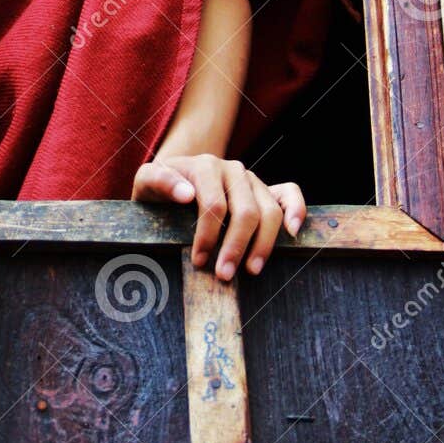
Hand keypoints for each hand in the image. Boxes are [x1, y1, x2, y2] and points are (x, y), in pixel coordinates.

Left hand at [131, 152, 304, 278]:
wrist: (173, 181)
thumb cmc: (159, 189)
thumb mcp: (147, 183)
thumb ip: (160, 182)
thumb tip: (186, 194)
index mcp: (204, 166)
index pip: (214, 205)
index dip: (208, 236)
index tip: (199, 262)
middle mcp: (232, 169)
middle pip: (245, 211)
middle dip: (236, 247)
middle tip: (225, 276)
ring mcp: (252, 179)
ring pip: (270, 210)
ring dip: (263, 244)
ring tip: (251, 270)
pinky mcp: (266, 188)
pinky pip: (290, 193)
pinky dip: (296, 211)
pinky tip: (292, 232)